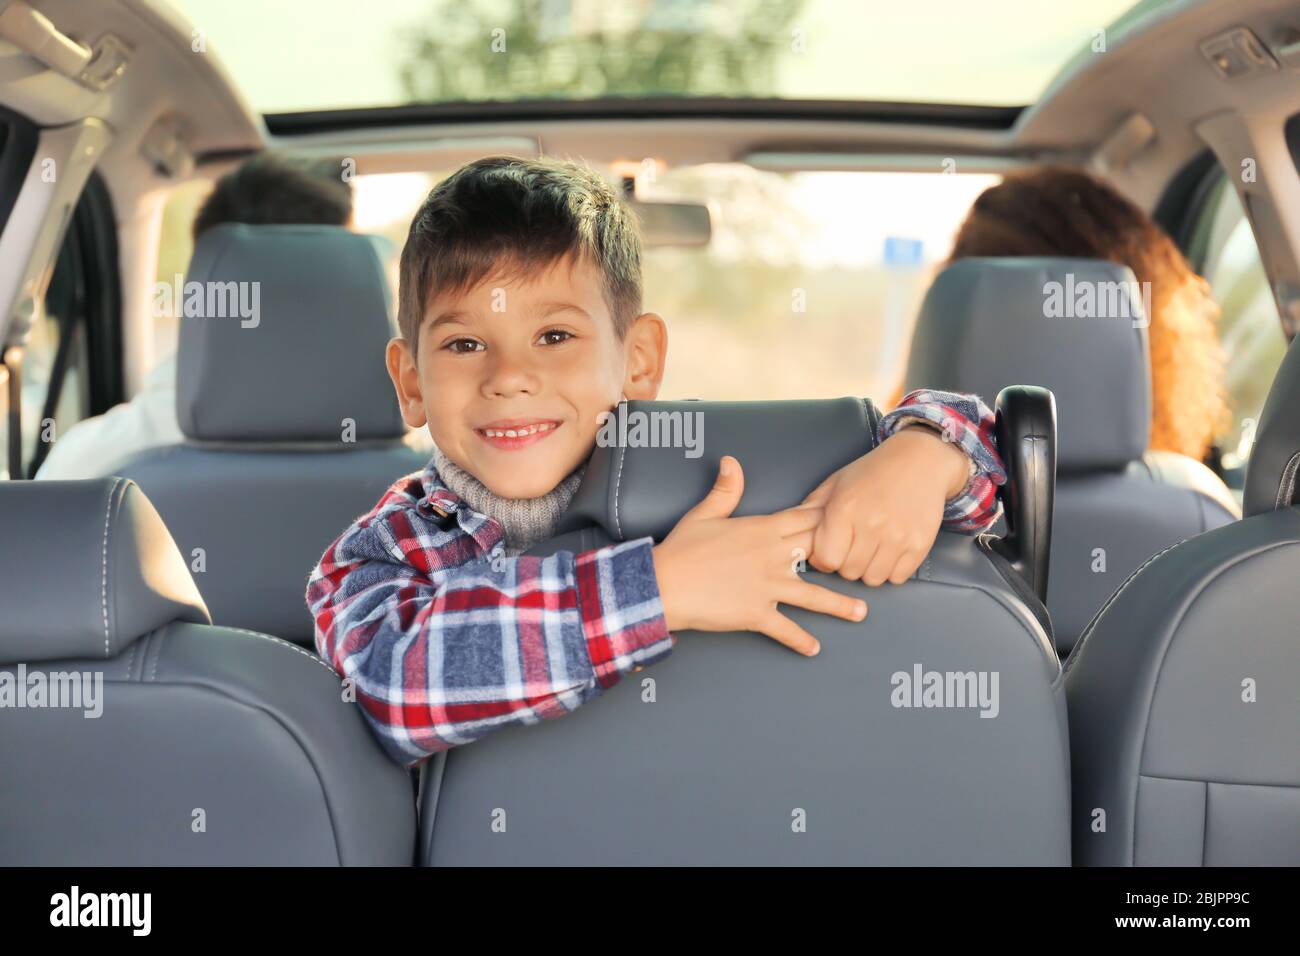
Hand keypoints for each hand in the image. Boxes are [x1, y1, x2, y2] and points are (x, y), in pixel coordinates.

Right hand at [652, 456, 867, 656]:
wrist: (663, 584)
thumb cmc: (681, 549)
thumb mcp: (703, 514)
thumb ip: (725, 490)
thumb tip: (732, 461)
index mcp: (761, 529)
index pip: (804, 518)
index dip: (830, 516)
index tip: (854, 514)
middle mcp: (771, 556)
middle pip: (819, 552)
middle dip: (848, 554)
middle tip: (873, 557)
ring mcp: (767, 586)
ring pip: (812, 595)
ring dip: (838, 605)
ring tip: (862, 613)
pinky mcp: (757, 613)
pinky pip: (784, 628)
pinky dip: (800, 640)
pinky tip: (815, 649)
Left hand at [799, 426, 970, 586]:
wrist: (920, 460)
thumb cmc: (872, 472)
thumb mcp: (836, 483)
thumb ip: (811, 509)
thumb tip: (789, 532)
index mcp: (845, 509)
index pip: (826, 559)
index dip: (824, 559)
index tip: (829, 550)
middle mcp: (872, 525)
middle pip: (849, 572)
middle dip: (846, 564)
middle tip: (852, 547)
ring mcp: (898, 536)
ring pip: (873, 579)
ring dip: (868, 569)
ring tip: (870, 550)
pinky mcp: (920, 545)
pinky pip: (897, 577)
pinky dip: (891, 570)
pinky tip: (889, 551)